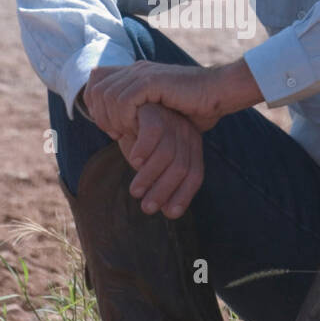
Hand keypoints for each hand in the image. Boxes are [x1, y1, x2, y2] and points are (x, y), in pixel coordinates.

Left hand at [83, 61, 247, 139]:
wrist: (219, 93)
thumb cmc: (197, 107)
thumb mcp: (163, 110)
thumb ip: (142, 113)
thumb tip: (125, 130)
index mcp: (136, 72)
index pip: (96, 81)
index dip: (95, 105)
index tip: (110, 127)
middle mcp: (136, 69)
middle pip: (96, 87)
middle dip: (100, 114)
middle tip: (116, 134)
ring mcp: (143, 73)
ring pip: (107, 95)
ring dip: (112, 119)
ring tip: (125, 134)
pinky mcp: (151, 82)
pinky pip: (123, 101)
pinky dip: (124, 118)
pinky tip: (135, 129)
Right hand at [114, 103, 203, 219]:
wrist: (125, 107)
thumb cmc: (139, 140)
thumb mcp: (150, 163)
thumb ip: (160, 181)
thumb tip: (169, 211)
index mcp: (191, 146)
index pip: (195, 175)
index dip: (184, 195)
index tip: (171, 213)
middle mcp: (186, 133)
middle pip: (181, 167)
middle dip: (163, 191)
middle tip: (147, 208)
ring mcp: (171, 120)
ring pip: (166, 154)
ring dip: (149, 177)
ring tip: (135, 191)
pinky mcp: (154, 110)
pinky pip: (153, 133)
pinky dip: (144, 150)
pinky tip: (134, 161)